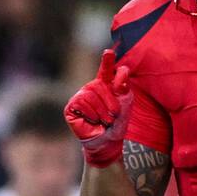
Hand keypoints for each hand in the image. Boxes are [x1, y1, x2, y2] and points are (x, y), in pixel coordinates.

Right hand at [64, 49, 133, 166]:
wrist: (107, 142)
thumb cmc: (116, 124)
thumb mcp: (125, 105)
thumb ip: (123, 88)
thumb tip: (122, 70)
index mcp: (105, 85)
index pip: (106, 70)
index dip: (107, 61)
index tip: (109, 52)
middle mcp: (91, 87)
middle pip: (99, 85)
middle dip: (110, 102)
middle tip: (113, 116)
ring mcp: (80, 96)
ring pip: (90, 94)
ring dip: (101, 111)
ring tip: (104, 121)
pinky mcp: (71, 107)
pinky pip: (82, 103)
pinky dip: (91, 114)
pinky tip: (92, 121)